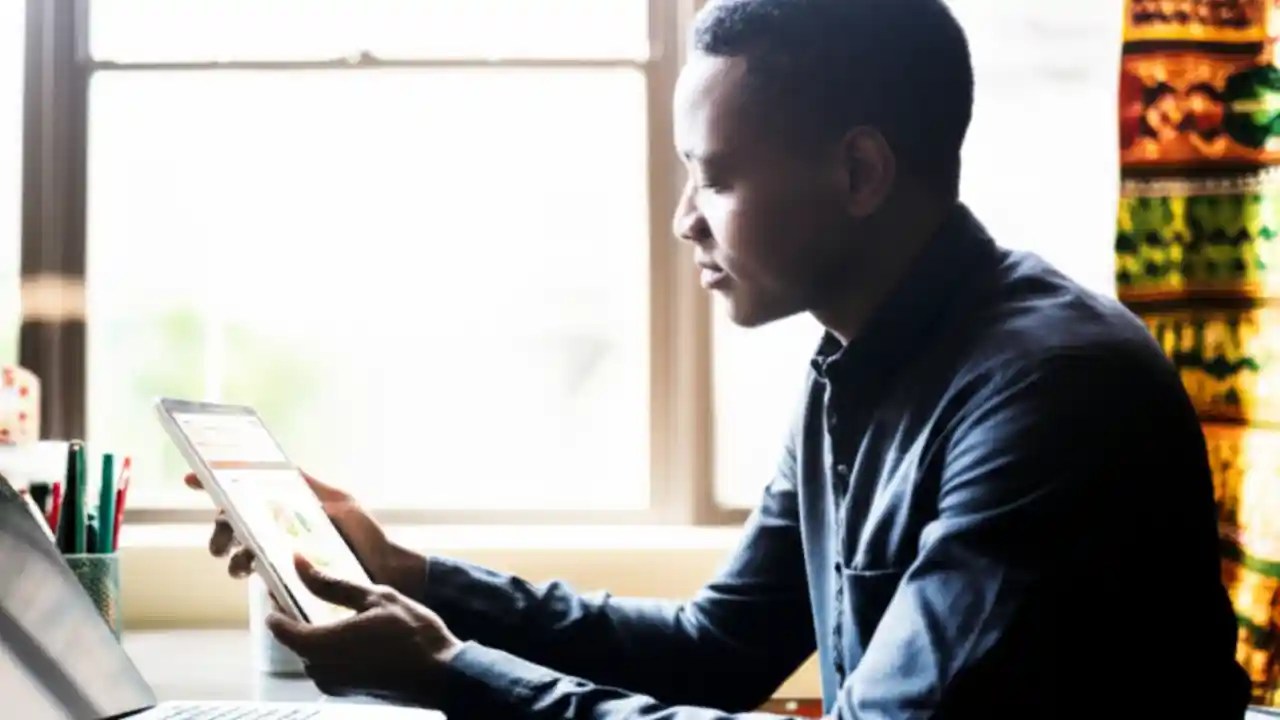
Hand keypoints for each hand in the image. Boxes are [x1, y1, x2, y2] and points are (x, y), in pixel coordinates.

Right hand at [186, 471, 425, 596]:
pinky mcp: (287, 578)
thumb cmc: (366, 534)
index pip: (246, 492)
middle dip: (219, 531)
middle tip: (221, 545)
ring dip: (232, 557)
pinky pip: (260, 576)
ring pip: (240, 552)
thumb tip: (284, 465)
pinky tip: (258, 577)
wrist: (385, 572)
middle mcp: (278, 529)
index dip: (215, 484)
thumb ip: (309, 487)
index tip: (191, 480)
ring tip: (240, 566)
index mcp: (287, 506)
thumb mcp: (340, 502)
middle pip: (233, 524)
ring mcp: (280, 554)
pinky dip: (252, 574)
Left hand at [267, 555, 462, 706]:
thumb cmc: (413, 633)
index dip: (275, 602)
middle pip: (294, 640)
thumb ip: (332, 584)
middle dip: (296, 616)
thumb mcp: (375, 598)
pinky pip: (328, 665)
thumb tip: (299, 563)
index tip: (280, 585)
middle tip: (307, 590)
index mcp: (322, 644)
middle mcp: (320, 669)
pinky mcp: (348, 691)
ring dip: (315, 632)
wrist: (443, 674)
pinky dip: (331, 647)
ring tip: (332, 608)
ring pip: (311, 653)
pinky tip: (351, 631)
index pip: (278, 626)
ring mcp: (334, 684)